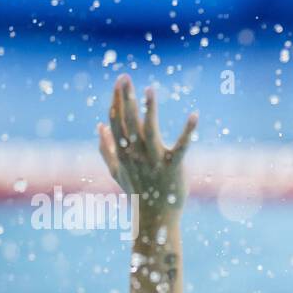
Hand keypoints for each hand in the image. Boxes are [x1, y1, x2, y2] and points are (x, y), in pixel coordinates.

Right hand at [97, 74, 198, 212]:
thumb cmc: (137, 191)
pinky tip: (194, 115)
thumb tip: (98, 127)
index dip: (116, 101)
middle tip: (125, 77)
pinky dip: (188, 132)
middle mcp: (136, 154)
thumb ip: (106, 149)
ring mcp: (154, 160)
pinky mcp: (173, 166)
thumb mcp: (117, 171)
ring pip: (149, 130)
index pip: (115, 122)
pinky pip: (181, 147)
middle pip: (128, 121)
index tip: (119, 81)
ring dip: (149, 109)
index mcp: (123, 152)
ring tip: (149, 89)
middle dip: (125, 98)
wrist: (155, 216)